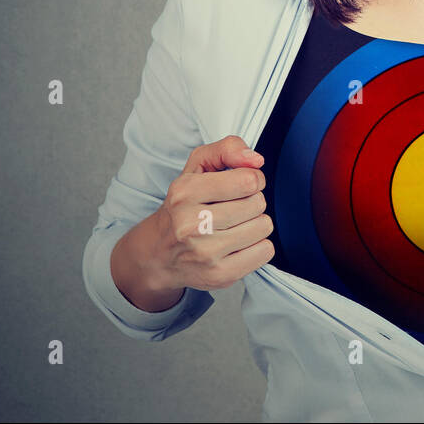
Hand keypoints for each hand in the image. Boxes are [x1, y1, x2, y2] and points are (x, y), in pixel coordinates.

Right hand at [145, 135, 275, 292]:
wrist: (159, 254)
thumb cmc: (184, 205)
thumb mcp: (197, 167)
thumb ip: (227, 149)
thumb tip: (256, 159)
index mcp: (186, 192)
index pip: (248, 180)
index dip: (252, 179)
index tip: (242, 185)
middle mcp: (193, 224)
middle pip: (258, 203)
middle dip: (252, 201)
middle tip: (234, 207)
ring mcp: (206, 253)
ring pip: (264, 226)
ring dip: (255, 223)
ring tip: (235, 226)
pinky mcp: (220, 275)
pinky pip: (265, 251)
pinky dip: (258, 246)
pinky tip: (238, 244)